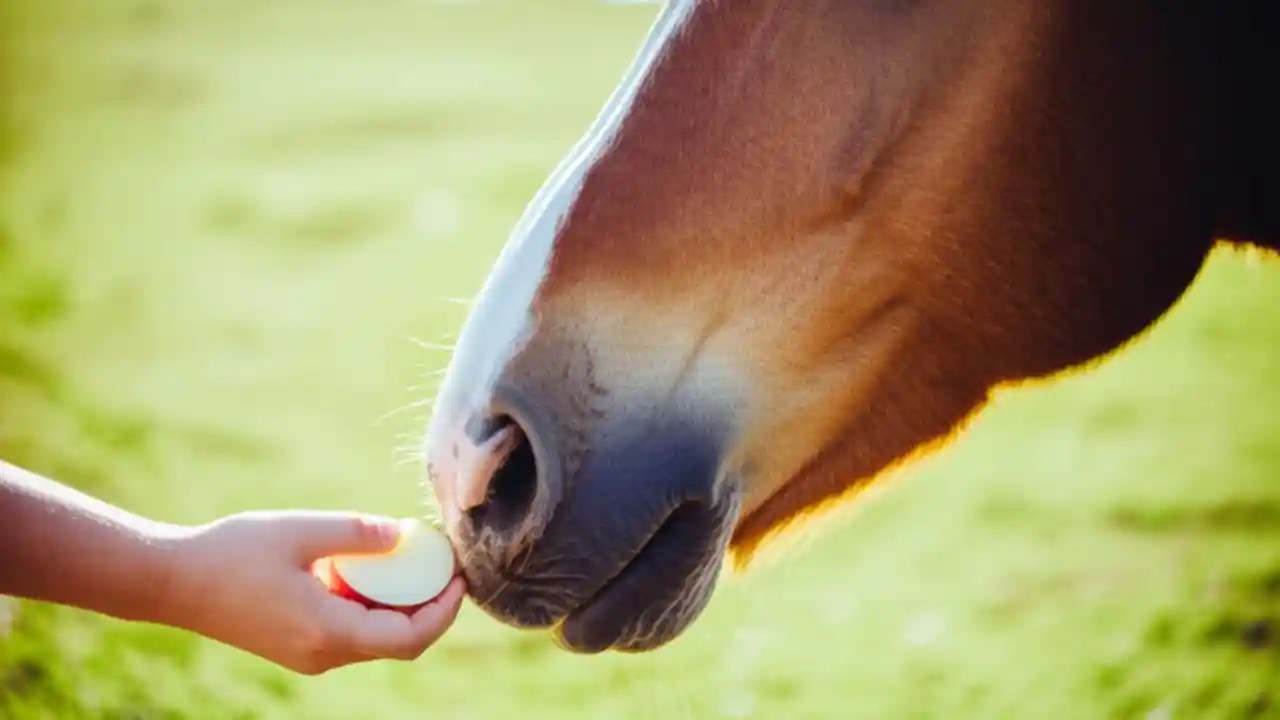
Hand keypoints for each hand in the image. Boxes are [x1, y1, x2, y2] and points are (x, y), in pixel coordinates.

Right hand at [164, 511, 464, 674]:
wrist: (172, 582)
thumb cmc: (232, 553)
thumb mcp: (300, 530)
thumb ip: (356, 533)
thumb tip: (403, 534)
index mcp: (328, 632)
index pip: (409, 637)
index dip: (444, 610)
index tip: (460, 575)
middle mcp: (322, 655)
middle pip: (398, 643)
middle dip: (429, 607)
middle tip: (444, 565)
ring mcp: (308, 656)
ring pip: (375, 640)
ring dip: (399, 606)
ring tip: (410, 560)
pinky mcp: (296, 647)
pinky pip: (349, 634)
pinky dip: (369, 607)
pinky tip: (365, 569)